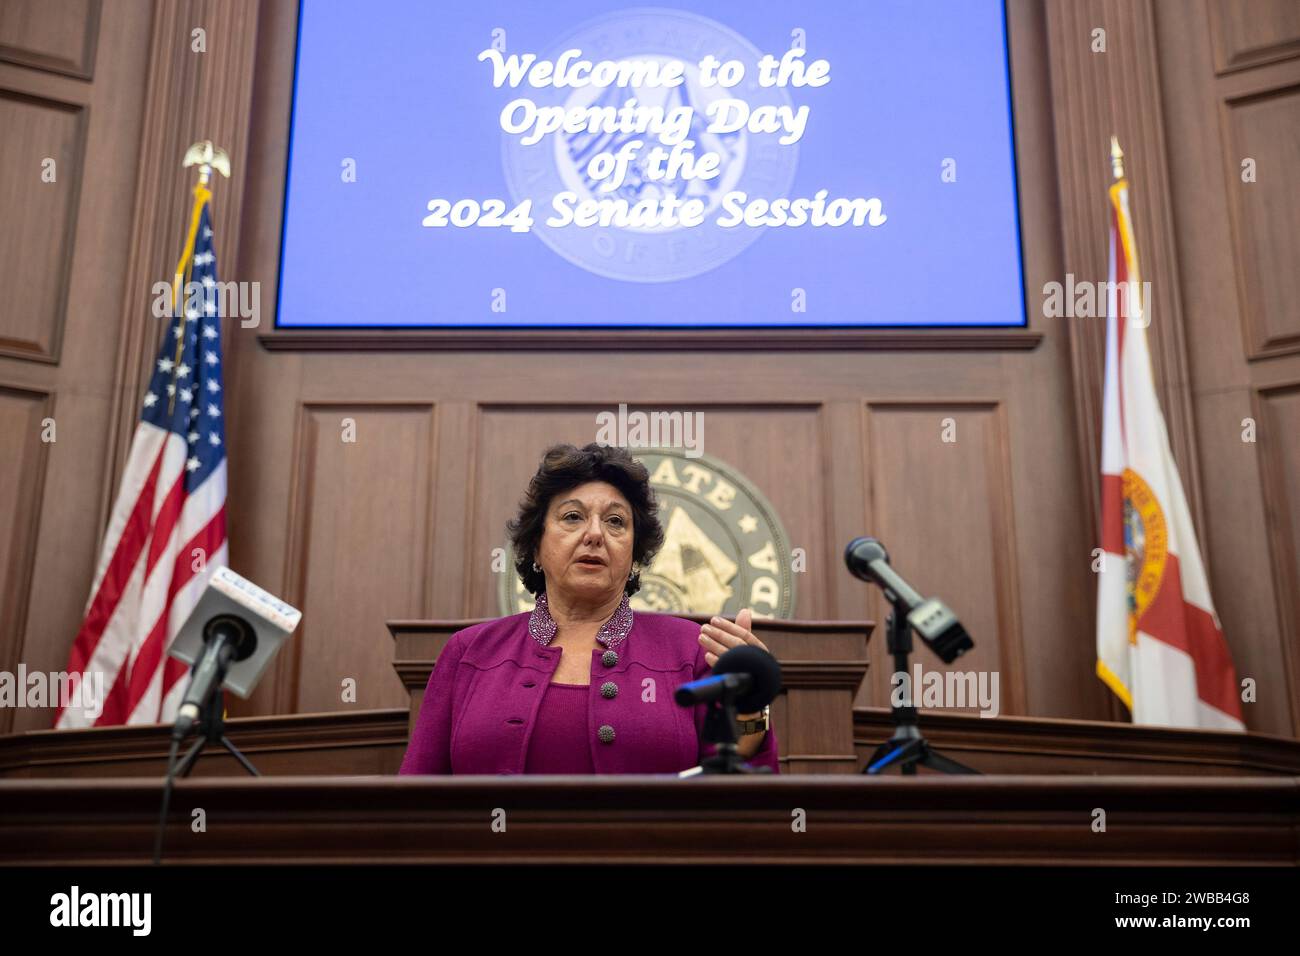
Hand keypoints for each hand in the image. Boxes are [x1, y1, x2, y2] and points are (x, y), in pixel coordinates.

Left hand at [699, 608, 769, 725]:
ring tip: (700, 638)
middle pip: (737, 644)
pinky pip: (727, 671)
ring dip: (714, 645)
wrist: (751, 700)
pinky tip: (707, 655)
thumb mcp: (747, 650)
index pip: (745, 635)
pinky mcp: (740, 685)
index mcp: (761, 652)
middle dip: (719, 634)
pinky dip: (716, 662)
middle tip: (703, 627)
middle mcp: (758, 662)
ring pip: (730, 656)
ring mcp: (749, 673)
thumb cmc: (748, 669)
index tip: (714, 619)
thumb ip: (744, 631)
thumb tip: (745, 611)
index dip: (729, 626)